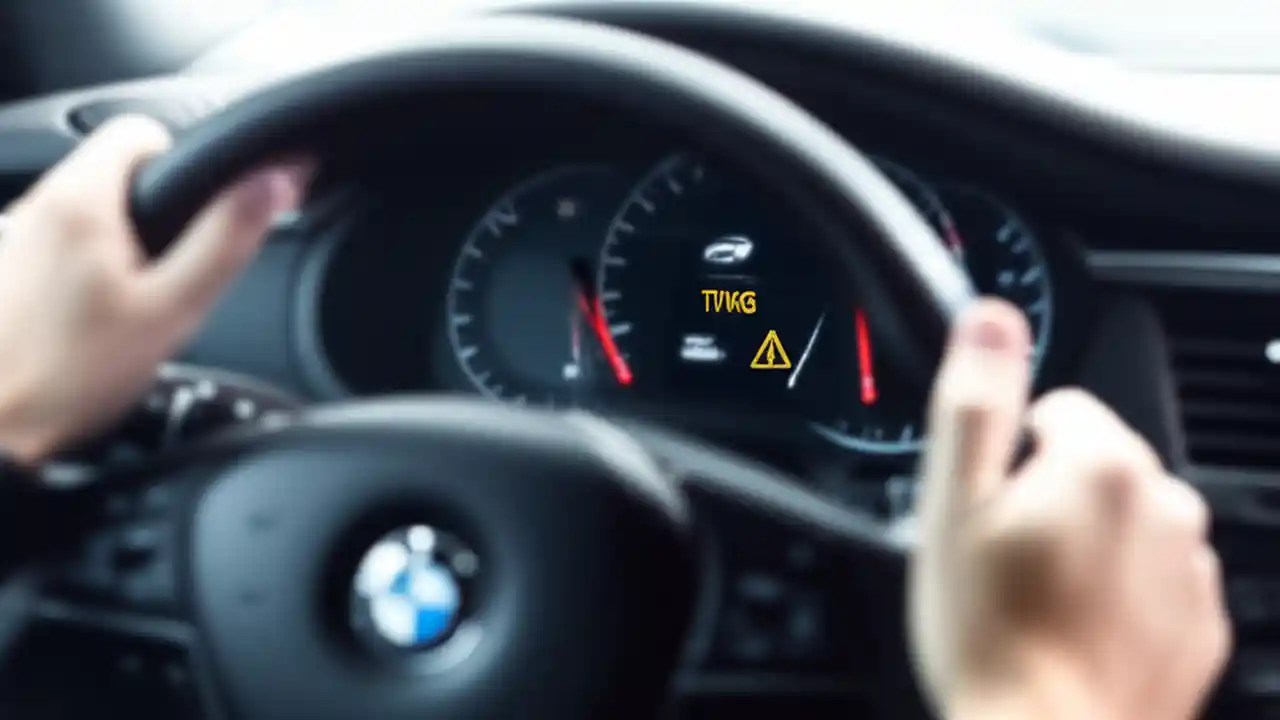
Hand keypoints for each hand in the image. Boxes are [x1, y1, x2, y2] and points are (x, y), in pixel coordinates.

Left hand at [0, 116, 309, 463]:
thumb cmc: (72, 376)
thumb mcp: (174, 309)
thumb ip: (227, 238)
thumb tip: (273, 182)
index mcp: (80, 201)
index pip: (141, 130)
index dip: (183, 165)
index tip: (196, 216)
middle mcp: (35, 204)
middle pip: (113, 169)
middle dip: (152, 213)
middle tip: (164, 275)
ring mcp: (10, 234)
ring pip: (86, 207)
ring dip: (116, 240)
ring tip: (126, 302)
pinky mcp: (3, 265)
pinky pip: (58, 241)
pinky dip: (83, 265)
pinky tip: (89, 316)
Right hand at [909, 299, 1229, 719]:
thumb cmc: (989, 633)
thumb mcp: (953, 504)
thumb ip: (976, 399)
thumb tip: (989, 317)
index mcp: (1102, 461)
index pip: (1057, 408)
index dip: (1010, 457)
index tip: (992, 510)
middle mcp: (1165, 504)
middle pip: (1095, 463)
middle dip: (1052, 497)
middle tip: (1007, 560)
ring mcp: (1191, 566)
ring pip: (1127, 522)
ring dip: (1087, 545)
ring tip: (1039, 601)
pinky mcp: (1202, 621)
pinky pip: (1154, 578)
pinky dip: (1120, 593)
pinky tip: (1075, 629)